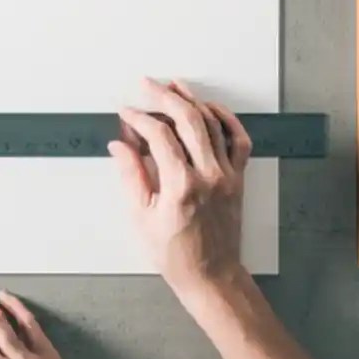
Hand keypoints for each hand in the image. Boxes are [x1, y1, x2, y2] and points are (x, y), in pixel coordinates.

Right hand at [108, 78, 251, 305]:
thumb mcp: (141, 216)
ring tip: (174, 85)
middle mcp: (208, 175)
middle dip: (164, 96)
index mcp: (181, 186)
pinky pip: (238, 139)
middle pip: (188, 119)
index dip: (139, 118)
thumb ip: (131, 175)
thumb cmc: (175, 253)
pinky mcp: (238, 178)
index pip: (159, 136)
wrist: (211, 274)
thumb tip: (120, 145)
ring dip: (192, 100)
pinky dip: (226, 119)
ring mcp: (227, 175)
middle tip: (147, 84)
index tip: (125, 113)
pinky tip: (209, 108)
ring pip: (213, 123)